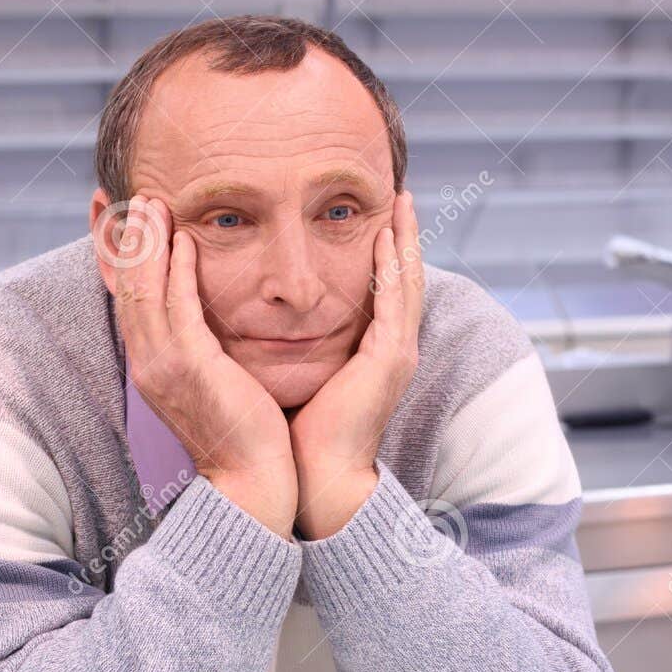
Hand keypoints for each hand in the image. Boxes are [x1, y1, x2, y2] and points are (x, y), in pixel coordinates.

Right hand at [113, 195, 297, 538]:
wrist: (252, 480)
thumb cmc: (243, 430)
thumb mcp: (212, 382)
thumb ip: (201, 349)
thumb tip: (205, 323)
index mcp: (152, 365)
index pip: (128, 299)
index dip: (123, 257)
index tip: (122, 219)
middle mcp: (148, 362)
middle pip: (124, 287)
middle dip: (125, 239)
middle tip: (130, 196)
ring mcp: (164, 366)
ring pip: (143, 291)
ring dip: (147, 243)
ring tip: (152, 203)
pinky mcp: (191, 368)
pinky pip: (177, 309)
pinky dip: (176, 271)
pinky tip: (182, 239)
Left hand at [289, 191, 423, 539]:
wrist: (317, 477)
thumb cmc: (301, 433)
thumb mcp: (300, 374)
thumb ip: (296, 344)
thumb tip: (264, 320)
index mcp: (373, 352)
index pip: (384, 290)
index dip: (385, 253)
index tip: (378, 218)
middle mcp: (394, 348)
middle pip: (404, 277)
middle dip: (404, 236)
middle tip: (400, 195)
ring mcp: (397, 352)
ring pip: (407, 281)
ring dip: (406, 239)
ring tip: (402, 202)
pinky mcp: (390, 359)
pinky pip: (396, 301)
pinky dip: (395, 266)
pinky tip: (388, 236)